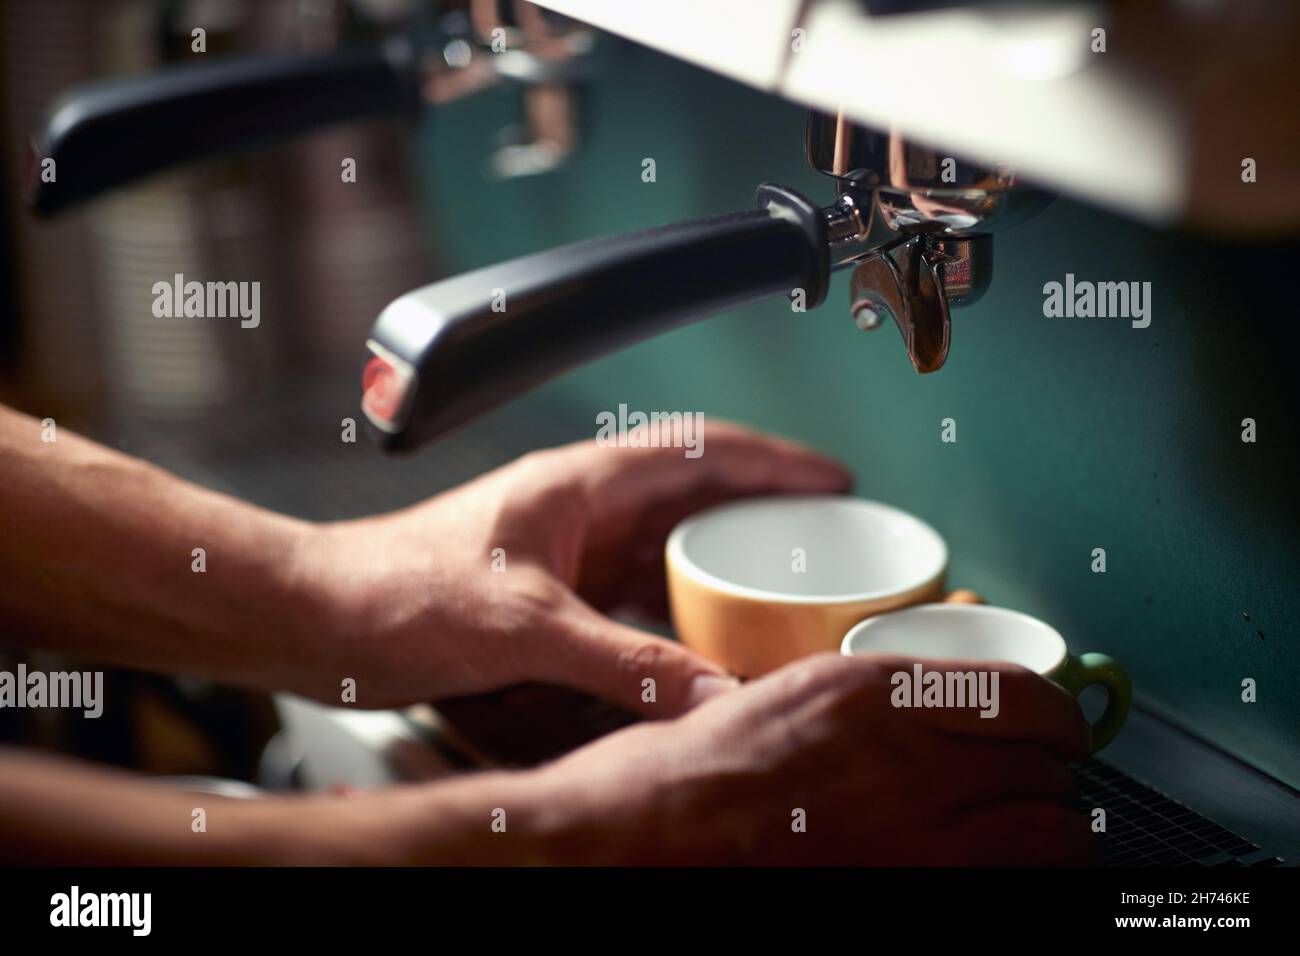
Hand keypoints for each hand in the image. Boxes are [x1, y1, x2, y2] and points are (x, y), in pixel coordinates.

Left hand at [296, 422, 850, 711]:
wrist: (322, 616)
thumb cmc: (395, 589)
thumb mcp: (525, 627)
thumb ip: (623, 662)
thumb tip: (708, 692)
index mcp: (580, 482)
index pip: (701, 450)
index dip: (775, 461)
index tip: (833, 479)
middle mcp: (580, 505)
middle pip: (696, 493)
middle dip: (765, 511)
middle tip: (828, 538)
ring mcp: (566, 545)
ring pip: (668, 542)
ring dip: (724, 562)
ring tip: (782, 590)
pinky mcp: (549, 587)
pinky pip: (636, 588)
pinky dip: (679, 608)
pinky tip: (704, 640)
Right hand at [525, 653, 1094, 864]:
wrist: (631, 847)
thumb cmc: (677, 781)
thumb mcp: (777, 700)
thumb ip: (862, 705)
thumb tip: (927, 712)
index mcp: (868, 694)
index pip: (1021, 695)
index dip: (1056, 716)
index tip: (1055, 727)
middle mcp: (903, 761)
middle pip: (1042, 766)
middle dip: (1049, 775)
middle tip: (1035, 782)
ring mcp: (909, 840)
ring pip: (1047, 836)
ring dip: (1048, 832)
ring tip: (1031, 834)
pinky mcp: (905, 897)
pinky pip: (1007, 890)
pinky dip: (1017, 879)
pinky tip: (998, 873)